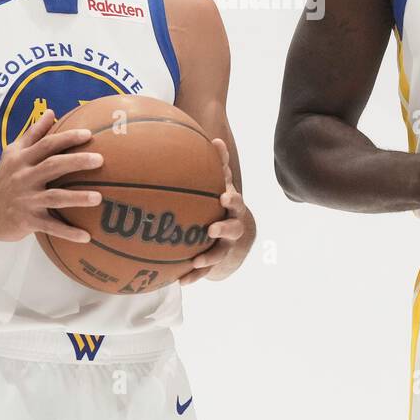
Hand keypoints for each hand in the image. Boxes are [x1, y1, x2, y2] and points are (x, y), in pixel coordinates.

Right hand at [0, 109, 103, 243]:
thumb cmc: (5, 179)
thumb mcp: (14, 153)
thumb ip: (33, 133)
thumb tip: (51, 111)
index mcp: (23, 159)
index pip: (47, 144)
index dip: (67, 138)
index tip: (88, 134)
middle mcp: (25, 178)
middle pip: (53, 166)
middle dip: (76, 161)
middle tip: (100, 160)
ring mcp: (27, 200)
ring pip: (55, 198)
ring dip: (77, 198)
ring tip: (99, 198)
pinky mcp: (28, 221)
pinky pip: (51, 227)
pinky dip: (68, 232)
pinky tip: (87, 236)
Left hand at [179, 138, 249, 284]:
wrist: (239, 237)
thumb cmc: (224, 203)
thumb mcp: (223, 184)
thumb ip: (219, 165)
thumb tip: (215, 138)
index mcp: (232, 208)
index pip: (235, 202)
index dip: (231, 200)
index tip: (223, 197)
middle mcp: (232, 227)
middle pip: (233, 229)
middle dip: (224, 229)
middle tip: (212, 228)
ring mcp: (226, 246)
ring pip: (220, 253)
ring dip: (210, 257)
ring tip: (197, 259)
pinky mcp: (216, 262)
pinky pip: (205, 271)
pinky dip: (194, 276)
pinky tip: (180, 281)